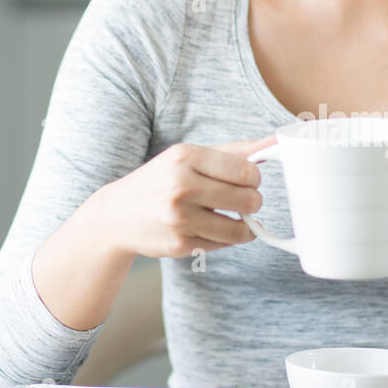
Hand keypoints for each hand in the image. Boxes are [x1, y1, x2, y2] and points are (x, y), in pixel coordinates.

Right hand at [99, 136, 275, 258]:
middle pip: (249, 200)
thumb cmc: (160, 182)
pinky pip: (224, 244)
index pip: (247, 171)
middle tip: (241, 201)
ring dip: (243, 225)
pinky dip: (224, 238)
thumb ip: (232, 151)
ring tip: (231, 217)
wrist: (116, 216)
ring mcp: (180, 218)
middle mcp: (181, 186)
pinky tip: (209, 228)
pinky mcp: (181, 244)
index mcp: (185, 157)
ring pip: (241, 228)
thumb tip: (272, 144)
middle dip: (252, 202)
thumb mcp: (187, 157)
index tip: (247, 181)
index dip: (254, 179)